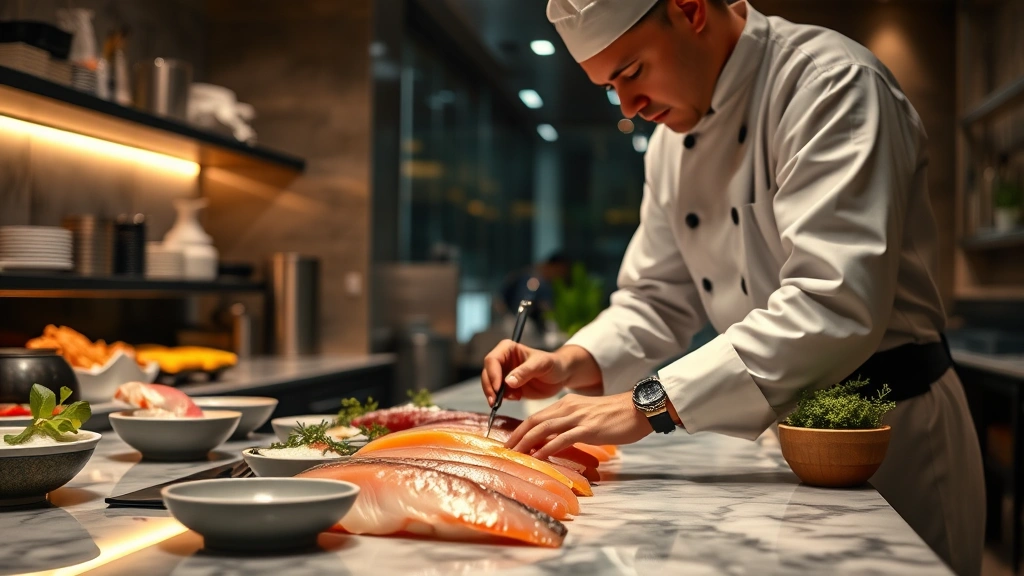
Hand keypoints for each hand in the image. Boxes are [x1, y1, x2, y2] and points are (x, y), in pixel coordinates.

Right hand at [481, 341, 570, 405]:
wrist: (561, 376)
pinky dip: (502, 399)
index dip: (492, 374)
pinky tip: (517, 398)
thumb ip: (525, 372)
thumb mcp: (541, 365)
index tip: (498, 388)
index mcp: (507, 349)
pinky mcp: (508, 387)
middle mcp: (502, 360)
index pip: (492, 360)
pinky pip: (498, 394)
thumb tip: (507, 382)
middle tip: (495, 402)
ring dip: (494, 396)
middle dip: (489, 388)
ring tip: (510, 399)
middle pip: (487, 374)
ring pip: (490, 385)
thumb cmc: (553, 364)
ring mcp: (504, 374)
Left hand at [504, 392, 653, 459]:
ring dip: (526, 443)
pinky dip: (546, 449)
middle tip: (504, 451)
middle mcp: (568, 408)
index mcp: (567, 404)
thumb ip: (572, 423)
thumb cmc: (616, 415)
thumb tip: (558, 439)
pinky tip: (537, 458)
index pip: (537, 417)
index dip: (521, 430)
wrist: (638, 409)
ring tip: (514, 455)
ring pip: (543, 429)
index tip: (510, 443)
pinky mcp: (588, 429)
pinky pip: (561, 439)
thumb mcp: (588, 416)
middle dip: (517, 437)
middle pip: (534, 422)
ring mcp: (577, 418)